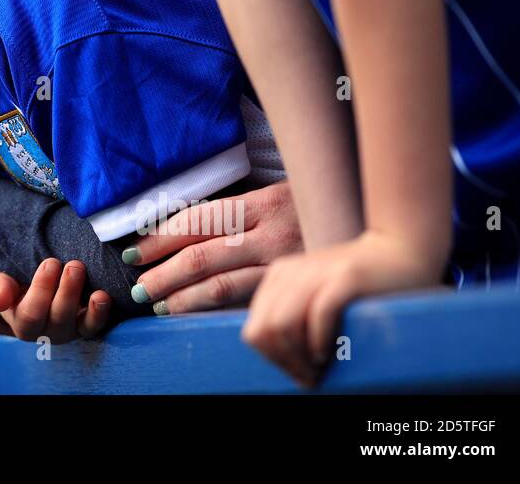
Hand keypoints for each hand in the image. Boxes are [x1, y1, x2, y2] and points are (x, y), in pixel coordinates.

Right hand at [0, 259, 112, 342]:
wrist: (36, 294)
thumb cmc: (16, 288)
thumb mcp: (1, 285)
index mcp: (23, 325)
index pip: (31, 314)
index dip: (42, 289)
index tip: (51, 263)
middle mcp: (48, 332)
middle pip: (58, 317)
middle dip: (66, 290)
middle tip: (73, 265)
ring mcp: (70, 330)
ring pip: (80, 324)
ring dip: (86, 300)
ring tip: (86, 274)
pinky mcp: (87, 325)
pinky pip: (96, 325)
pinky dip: (101, 312)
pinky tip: (103, 296)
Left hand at [123, 181, 302, 314]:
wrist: (385, 245)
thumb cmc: (317, 217)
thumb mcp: (279, 202)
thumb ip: (239, 214)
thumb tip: (179, 228)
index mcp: (264, 203)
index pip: (198, 219)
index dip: (161, 236)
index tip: (134, 250)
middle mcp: (273, 232)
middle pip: (202, 253)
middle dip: (163, 271)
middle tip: (138, 285)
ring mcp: (286, 265)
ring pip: (220, 285)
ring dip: (182, 297)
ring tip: (158, 304)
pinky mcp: (297, 292)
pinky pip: (246, 304)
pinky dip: (212, 311)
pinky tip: (193, 315)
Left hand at [241, 229, 445, 386]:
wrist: (401, 250)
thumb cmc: (359, 285)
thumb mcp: (316, 293)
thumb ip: (293, 315)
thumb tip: (278, 359)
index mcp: (278, 277)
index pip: (253, 330)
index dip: (273, 359)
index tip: (297, 372)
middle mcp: (291, 272)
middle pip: (264, 331)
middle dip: (284, 362)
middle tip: (309, 377)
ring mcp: (316, 272)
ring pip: (282, 325)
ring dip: (300, 358)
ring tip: (319, 369)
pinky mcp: (344, 277)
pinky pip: (317, 315)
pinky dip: (320, 341)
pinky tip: (329, 353)